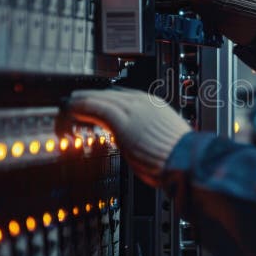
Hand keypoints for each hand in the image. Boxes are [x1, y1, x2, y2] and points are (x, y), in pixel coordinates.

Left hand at [63, 88, 191, 186]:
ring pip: (102, 99)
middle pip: (112, 95)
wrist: (185, 160)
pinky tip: (72, 109)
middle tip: (79, 99)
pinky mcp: (122, 122)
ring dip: (84, 100)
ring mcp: (133, 111)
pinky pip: (97, 108)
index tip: (99, 102)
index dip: (109, 99)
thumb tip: (146, 142)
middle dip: (94, 96)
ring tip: (70, 103)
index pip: (126, 97)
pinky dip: (83, 107)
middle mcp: (144, 103)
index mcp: (156, 106)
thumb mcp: (167, 138)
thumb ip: (152, 134)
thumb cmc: (179, 157)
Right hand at [155, 0, 255, 44]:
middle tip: (167, 15)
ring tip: (188, 21)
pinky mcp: (234, 0)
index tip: (152, 0)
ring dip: (190, 11)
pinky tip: (202, 24)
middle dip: (178, 1)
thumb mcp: (202, 0)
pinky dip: (202, 16)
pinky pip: (209, 6)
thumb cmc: (247, 6)